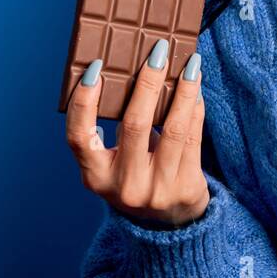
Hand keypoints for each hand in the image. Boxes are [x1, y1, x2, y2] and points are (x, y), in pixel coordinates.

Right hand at [66, 39, 210, 228]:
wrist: (170, 226)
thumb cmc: (138, 179)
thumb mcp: (115, 164)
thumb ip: (117, 128)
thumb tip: (133, 70)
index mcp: (95, 176)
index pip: (79, 136)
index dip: (84, 101)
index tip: (95, 68)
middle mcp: (123, 186)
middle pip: (134, 124)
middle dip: (147, 82)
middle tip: (158, 51)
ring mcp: (156, 190)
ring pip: (172, 128)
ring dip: (183, 90)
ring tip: (190, 62)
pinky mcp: (186, 188)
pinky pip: (193, 137)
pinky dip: (195, 107)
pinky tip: (197, 87)